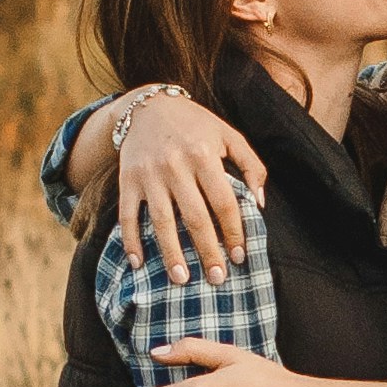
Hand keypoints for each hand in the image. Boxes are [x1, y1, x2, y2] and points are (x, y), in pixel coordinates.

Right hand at [115, 94, 266, 275]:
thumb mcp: (229, 136)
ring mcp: (149, 175)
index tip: (240, 256)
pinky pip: (127, 215)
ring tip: (181, 279)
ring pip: (160, 221)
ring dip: (171, 253)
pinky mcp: (128, 180)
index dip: (233, 232)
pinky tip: (138, 263)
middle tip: (217, 279)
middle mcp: (175, 166)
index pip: (223, 202)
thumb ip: (251, 166)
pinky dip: (130, 240)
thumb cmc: (196, 125)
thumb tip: (259, 204)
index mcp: (204, 155)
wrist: (147, 107)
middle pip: (194, 217)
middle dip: (207, 251)